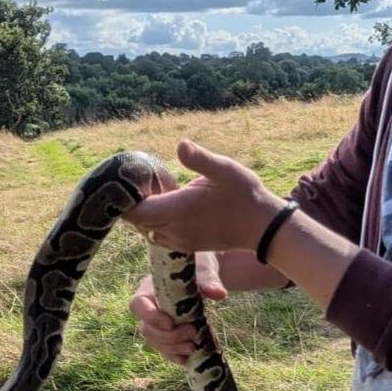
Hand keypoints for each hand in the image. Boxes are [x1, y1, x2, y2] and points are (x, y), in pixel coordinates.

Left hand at [122, 139, 283, 253]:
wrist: (263, 227)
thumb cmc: (245, 195)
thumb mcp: (226, 170)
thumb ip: (200, 159)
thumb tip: (180, 144)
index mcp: (180, 209)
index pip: (136, 211)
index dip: (127, 197)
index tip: (131, 179)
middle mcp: (176, 229)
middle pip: (138, 222)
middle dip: (133, 204)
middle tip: (141, 182)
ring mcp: (181, 241)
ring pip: (147, 231)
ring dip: (145, 215)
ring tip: (155, 193)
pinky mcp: (188, 246)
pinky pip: (160, 237)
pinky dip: (156, 224)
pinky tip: (169, 207)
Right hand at [129, 251, 227, 365]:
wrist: (204, 273)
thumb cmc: (198, 266)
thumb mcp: (203, 268)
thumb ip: (208, 280)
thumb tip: (219, 294)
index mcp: (149, 288)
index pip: (137, 305)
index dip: (150, 317)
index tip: (170, 322)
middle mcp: (150, 307)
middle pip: (147, 329)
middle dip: (169, 336)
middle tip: (192, 332)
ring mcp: (157, 323)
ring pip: (155, 342)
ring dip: (173, 348)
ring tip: (194, 346)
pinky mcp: (168, 333)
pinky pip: (165, 350)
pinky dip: (174, 356)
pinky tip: (188, 358)